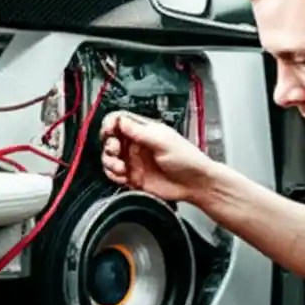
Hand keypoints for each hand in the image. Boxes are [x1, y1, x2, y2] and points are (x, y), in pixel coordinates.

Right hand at [99, 111, 216, 202]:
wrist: (195, 184)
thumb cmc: (187, 160)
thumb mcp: (163, 141)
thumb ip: (139, 132)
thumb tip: (120, 121)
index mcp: (145, 130)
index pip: (119, 120)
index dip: (110, 124)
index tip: (109, 131)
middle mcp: (137, 144)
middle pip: (110, 138)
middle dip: (109, 145)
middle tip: (116, 151)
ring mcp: (134, 161)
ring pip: (109, 157)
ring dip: (110, 162)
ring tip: (121, 168)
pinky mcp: (133, 177)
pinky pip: (114, 174)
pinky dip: (114, 176)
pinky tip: (123, 177)